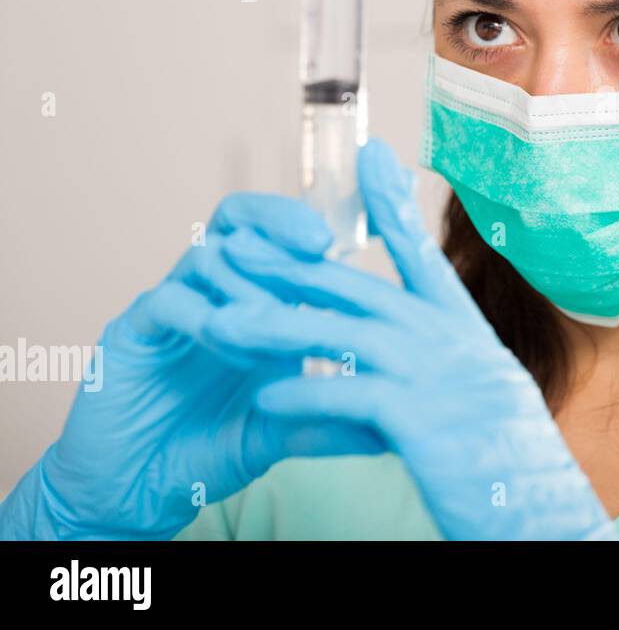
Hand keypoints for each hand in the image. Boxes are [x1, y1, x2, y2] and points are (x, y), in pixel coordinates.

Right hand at [0, 195, 382, 539]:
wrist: (138, 488)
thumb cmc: (211, 447)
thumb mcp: (281, 431)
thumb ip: (329, 420)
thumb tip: (393, 431)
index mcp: (253, 301)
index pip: (282, 241)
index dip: (317, 231)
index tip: (365, 235)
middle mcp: (212, 293)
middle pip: (242, 224)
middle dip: (282, 223)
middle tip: (320, 243)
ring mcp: (172, 306)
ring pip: (207, 256)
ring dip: (249, 280)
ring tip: (280, 314)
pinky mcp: (132, 332)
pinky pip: (168, 301)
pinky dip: (204, 314)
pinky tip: (234, 342)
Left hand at [207, 138, 618, 540]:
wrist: (542, 507)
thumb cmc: (507, 455)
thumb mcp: (485, 387)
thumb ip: (447, 353)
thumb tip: (417, 339)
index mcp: (461, 327)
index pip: (421, 252)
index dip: (394, 202)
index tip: (371, 154)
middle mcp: (448, 340)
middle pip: (356, 288)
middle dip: (287, 266)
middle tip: (235, 246)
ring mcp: (435, 376)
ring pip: (339, 335)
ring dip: (273, 327)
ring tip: (219, 322)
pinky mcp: (421, 422)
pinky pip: (347, 397)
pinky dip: (302, 394)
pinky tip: (263, 396)